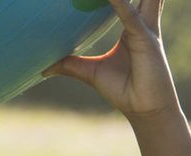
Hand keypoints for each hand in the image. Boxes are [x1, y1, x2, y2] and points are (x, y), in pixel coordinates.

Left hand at [43, 0, 178, 120]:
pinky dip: (121, 5)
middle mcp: (140, 24)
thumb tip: (44, 65)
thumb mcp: (90, 73)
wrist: (146, 111)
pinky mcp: (146, 41)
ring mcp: (145, 30)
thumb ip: (70, 64)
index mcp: (131, 27)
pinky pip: (131, 18)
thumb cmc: (125, 90)